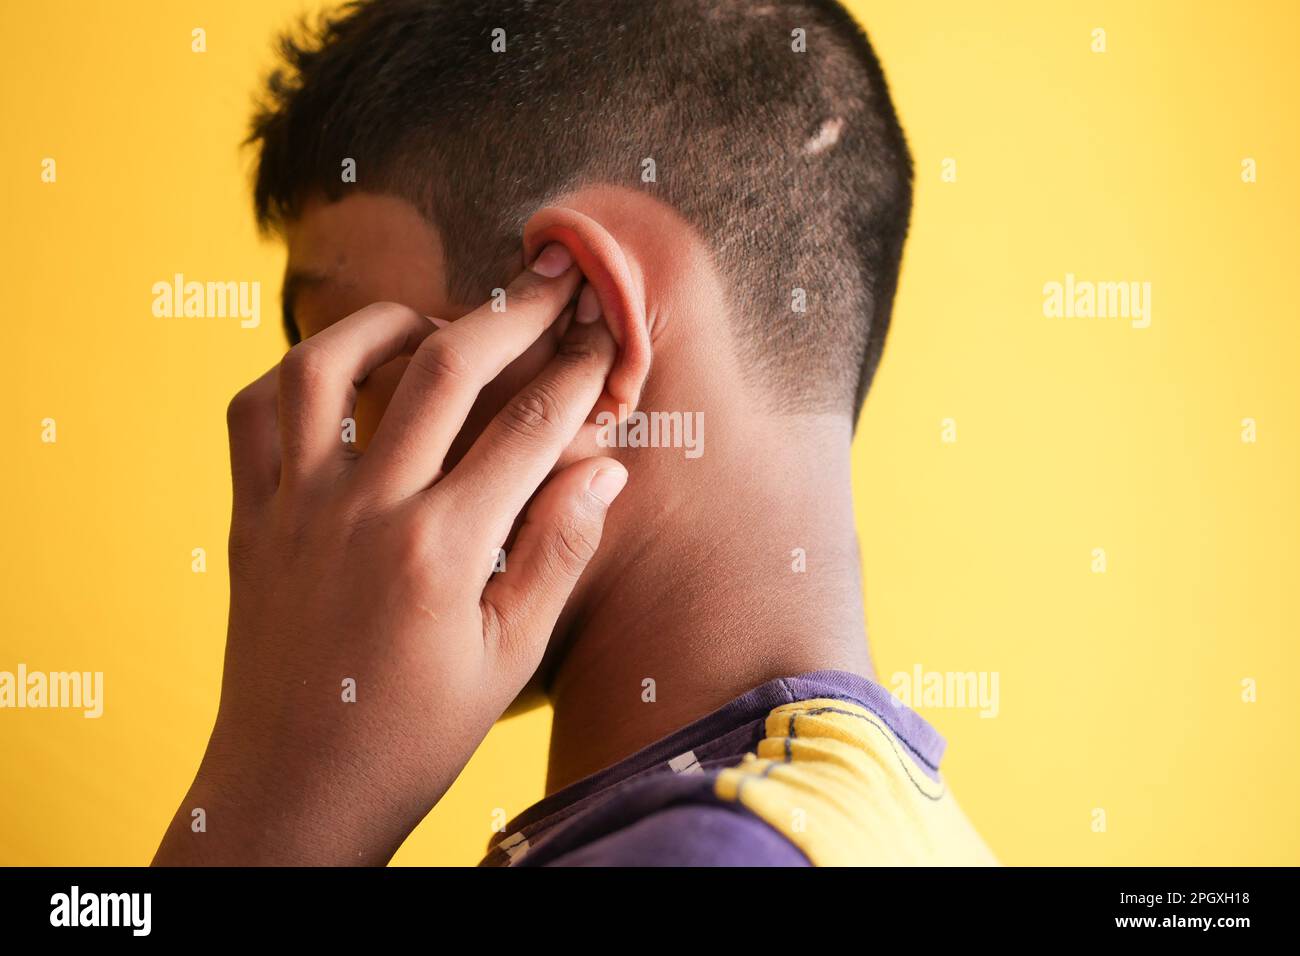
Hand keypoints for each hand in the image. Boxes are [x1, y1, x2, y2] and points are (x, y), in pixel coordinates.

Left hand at [154, 244, 624, 864]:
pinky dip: (296, 371)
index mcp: (441, 549)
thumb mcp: (509, 659)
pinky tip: (340, 375)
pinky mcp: (252, 517)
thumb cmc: (412, 733)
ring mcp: (297, 505)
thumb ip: (558, 553)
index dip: (579, 373)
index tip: (608, 341)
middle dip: (513, 314)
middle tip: (552, 284)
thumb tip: (605, 470)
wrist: (295, 787)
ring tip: (437, 323)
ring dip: (392, 322)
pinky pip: (254, 412)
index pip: (529, 428)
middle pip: (446, 367)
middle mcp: (365, 509)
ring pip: (329, 363)